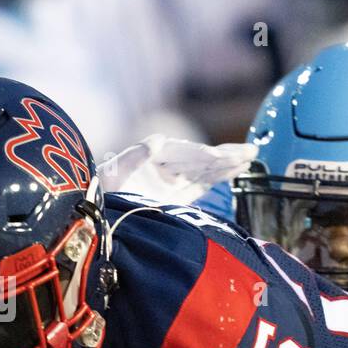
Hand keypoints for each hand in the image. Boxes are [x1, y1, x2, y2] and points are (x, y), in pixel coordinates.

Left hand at [101, 135, 255, 202]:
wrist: (95, 207)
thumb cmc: (103, 188)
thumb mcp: (113, 172)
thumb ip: (135, 157)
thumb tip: (157, 140)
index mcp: (156, 155)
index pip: (189, 154)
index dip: (208, 155)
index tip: (228, 156)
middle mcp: (167, 165)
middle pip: (202, 159)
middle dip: (226, 156)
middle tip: (252, 151)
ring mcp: (172, 179)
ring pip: (205, 169)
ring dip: (227, 165)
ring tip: (250, 157)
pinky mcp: (174, 194)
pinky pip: (200, 183)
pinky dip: (217, 178)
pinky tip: (234, 171)